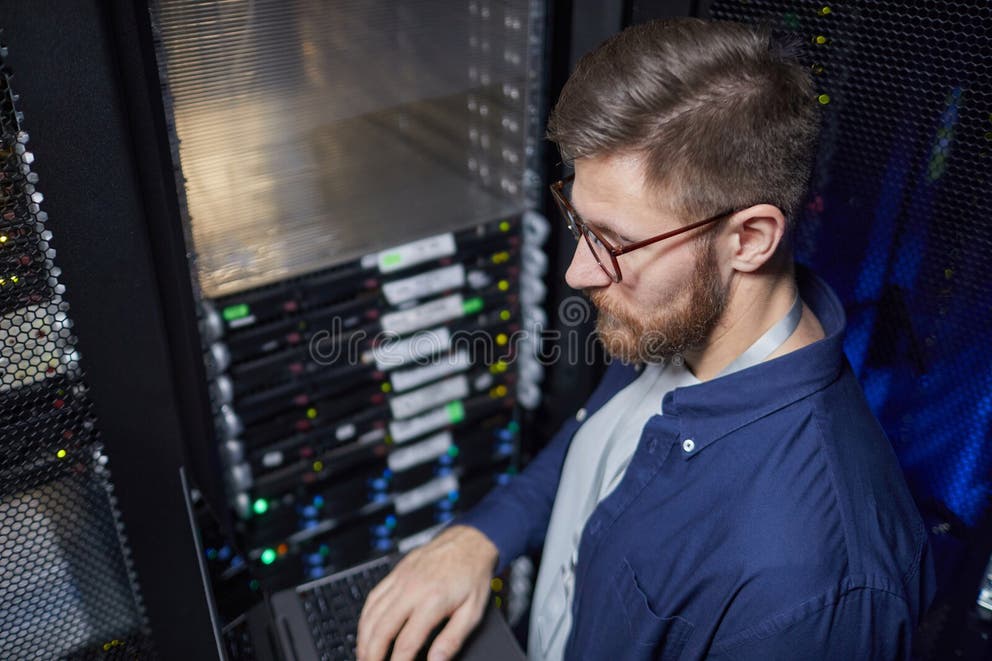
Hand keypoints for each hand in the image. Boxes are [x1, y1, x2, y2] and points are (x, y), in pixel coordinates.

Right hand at [356, 525, 498, 660]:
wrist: (469, 541)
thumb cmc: (472, 575)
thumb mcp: (472, 612)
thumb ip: (452, 640)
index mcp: (433, 601)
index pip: (406, 642)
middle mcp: (412, 589)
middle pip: (381, 629)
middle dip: (372, 654)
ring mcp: (401, 579)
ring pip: (372, 613)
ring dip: (365, 639)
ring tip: (366, 655)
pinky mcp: (396, 573)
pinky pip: (373, 596)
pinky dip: (365, 617)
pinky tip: (366, 629)